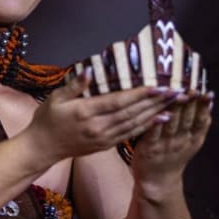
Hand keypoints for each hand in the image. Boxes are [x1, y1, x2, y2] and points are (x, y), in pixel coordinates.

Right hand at [24, 68, 179, 166]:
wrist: (42, 148)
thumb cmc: (46, 119)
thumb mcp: (55, 98)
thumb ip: (74, 85)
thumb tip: (90, 69)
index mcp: (85, 112)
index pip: (118, 102)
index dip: (140, 94)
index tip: (158, 86)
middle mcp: (97, 126)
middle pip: (131, 113)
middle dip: (155, 102)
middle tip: (176, 93)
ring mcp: (102, 138)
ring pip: (134, 124)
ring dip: (156, 113)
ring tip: (174, 104)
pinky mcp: (105, 145)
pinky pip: (130, 135)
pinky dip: (147, 126)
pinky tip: (160, 120)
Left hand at [131, 90, 213, 190]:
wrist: (158, 180)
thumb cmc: (173, 156)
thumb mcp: (192, 142)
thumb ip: (199, 124)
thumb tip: (209, 103)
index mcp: (193, 139)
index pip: (202, 120)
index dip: (204, 107)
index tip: (207, 92)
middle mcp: (182, 141)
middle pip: (188, 119)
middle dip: (191, 103)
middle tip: (193, 89)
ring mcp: (165, 144)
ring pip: (172, 123)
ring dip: (176, 108)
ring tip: (179, 94)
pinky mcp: (150, 147)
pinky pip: (154, 132)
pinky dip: (157, 122)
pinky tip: (161, 112)